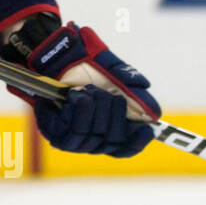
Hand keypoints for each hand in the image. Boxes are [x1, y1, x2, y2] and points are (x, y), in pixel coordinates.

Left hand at [4, 18, 159, 156]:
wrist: (57, 55)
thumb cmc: (86, 66)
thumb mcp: (115, 73)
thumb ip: (134, 90)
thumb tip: (153, 112)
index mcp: (106, 129)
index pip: (123, 149)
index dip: (135, 143)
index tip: (146, 130)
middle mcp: (89, 138)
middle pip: (110, 141)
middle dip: (113, 114)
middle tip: (106, 93)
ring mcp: (70, 137)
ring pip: (91, 137)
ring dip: (94, 110)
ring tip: (88, 90)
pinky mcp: (53, 132)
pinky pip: (70, 131)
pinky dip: (78, 110)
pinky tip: (75, 97)